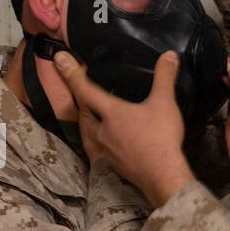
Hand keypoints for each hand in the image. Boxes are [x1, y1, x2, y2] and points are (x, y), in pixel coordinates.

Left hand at [52, 50, 193, 207]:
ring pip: (92, 130)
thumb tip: (170, 54)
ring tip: (98, 112)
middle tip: (85, 88)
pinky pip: (101, 146)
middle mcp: (102, 130)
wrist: (162, 176)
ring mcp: (105, 149)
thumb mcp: (165, 103)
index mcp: (110, 112)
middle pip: (85, 111)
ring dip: (92, 120)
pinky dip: (103, 137)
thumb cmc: (160, 137)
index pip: (85, 89)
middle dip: (83, 99)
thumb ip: (165, 77)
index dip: (72, 72)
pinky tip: (113, 137)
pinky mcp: (112, 163)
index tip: (59, 59)